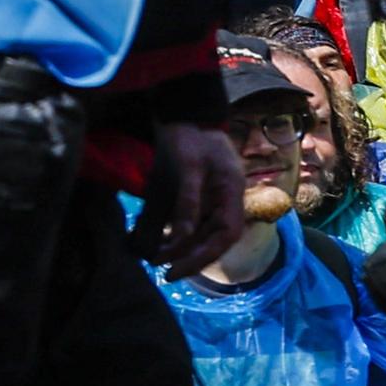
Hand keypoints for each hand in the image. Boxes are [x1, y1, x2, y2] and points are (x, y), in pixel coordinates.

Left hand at [141, 121, 247, 270]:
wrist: (185, 114)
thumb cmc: (188, 137)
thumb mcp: (185, 168)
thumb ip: (186, 203)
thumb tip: (181, 239)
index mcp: (231, 194)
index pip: (226, 236)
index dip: (203, 257)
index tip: (175, 269)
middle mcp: (226, 201)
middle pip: (214, 240)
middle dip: (189, 258)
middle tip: (162, 271)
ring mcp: (213, 199)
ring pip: (201, 233)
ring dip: (180, 248)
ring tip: (154, 258)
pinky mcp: (198, 196)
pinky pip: (190, 222)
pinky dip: (175, 234)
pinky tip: (155, 240)